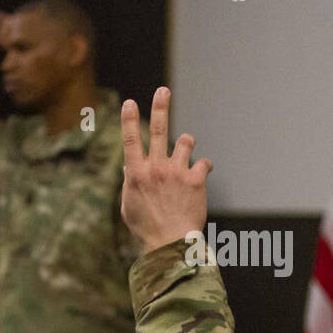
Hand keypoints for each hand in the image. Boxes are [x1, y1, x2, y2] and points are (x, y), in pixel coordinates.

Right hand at [121, 87, 211, 252]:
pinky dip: (203, 166)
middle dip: (161, 106)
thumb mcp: (129, 205)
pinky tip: (201, 174)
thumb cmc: (146, 228)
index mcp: (136, 173)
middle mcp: (156, 168)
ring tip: (185, 150)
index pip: (130, 139)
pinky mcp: (195, 180)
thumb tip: (131, 168)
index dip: (128, 119)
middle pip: (159, 130)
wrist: (171, 243)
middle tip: (163, 90)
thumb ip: (131, 183)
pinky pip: (203, 162)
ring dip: (186, 142)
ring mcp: (177, 172)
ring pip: (185, 142)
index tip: (130, 102)